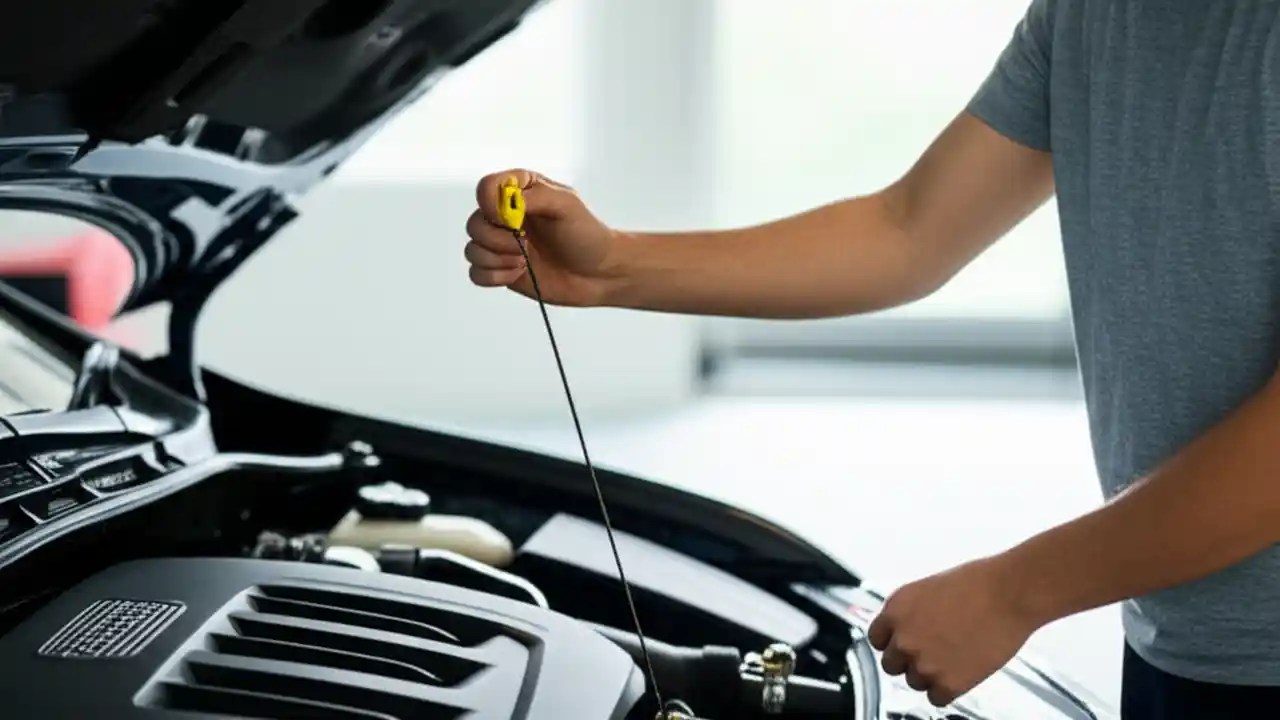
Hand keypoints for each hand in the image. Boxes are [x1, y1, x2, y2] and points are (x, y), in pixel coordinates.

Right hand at [465, 169, 623, 305]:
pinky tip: (519, 273)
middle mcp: (506, 216)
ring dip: (497, 259)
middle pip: (475, 223)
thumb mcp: (566, 205)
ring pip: (472, 249)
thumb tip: (503, 203)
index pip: (485, 188)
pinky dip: (494, 276)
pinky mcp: (502, 270)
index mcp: (520, 191)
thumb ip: (534, 196)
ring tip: (525, 261)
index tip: (511, 219)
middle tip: (525, 244)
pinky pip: (476, 273)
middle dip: (497, 239)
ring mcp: (502, 244)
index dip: (489, 204)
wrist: (599, 274)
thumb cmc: (587, 235)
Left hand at [867, 556, 1043, 706]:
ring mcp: (924, 664)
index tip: (905, 644)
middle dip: (909, 660)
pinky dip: (948, 689)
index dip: (893, 642)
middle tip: (933, 652)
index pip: (876, 639)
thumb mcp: (926, 590)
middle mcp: (903, 639)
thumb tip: (904, 631)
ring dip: (930, 674)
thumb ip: (909, 614)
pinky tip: (962, 670)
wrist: (1009, 594)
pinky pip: (936, 698)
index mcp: (895, 610)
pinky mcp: (948, 684)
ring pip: (914, 682)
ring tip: (955, 656)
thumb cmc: (977, 584)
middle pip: (891, 665)